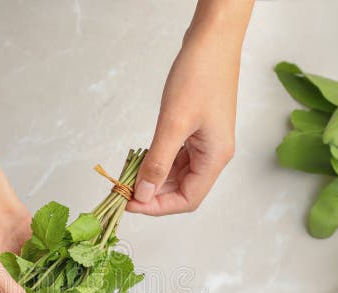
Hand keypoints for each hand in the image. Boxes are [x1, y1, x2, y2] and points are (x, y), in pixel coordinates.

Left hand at [128, 3, 250, 215]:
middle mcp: (213, 155)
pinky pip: (176, 156)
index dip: (157, 206)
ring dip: (152, 178)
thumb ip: (158, 163)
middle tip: (122, 190)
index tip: (130, 203)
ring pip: (177, 174)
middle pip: (182, 190)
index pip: (187, 200)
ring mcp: (205, 143)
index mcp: (215, 158)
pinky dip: (157, 161)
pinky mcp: (196, 131)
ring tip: (127, 176)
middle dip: (152, 193)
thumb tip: (143, 194)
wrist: (212, 41)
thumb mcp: (173, 123)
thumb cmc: (199, 76)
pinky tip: (140, 159)